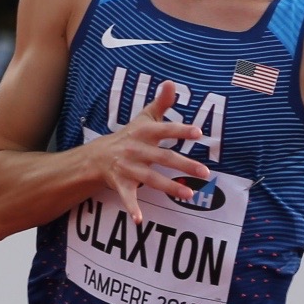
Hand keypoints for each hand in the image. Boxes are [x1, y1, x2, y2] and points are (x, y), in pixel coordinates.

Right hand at [94, 80, 207, 222]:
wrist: (97, 156)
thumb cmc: (130, 135)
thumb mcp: (144, 119)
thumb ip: (161, 103)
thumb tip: (172, 82)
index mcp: (144, 132)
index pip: (165, 130)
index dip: (180, 131)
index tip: (198, 133)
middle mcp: (136, 149)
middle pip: (163, 158)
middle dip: (184, 165)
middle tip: (205, 172)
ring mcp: (128, 168)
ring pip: (150, 179)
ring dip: (169, 187)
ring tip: (189, 194)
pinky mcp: (120, 184)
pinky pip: (127, 197)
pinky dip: (132, 209)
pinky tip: (140, 221)